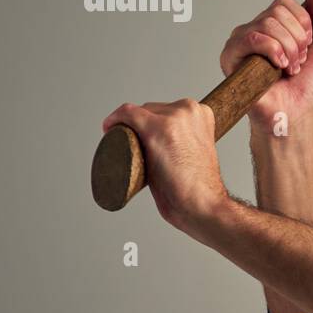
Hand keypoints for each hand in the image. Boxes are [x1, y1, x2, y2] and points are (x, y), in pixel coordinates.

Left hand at [101, 98, 228, 235]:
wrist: (204, 204)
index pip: (168, 110)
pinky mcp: (156, 128)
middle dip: (140, 126)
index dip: (152, 123)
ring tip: (128, 151)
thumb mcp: (198, 152)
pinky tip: (109, 129)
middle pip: (151, 109)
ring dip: (128, 128)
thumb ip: (187, 142)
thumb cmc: (200, 188)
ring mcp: (173, 118)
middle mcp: (189, 110)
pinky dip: (114, 120)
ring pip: (138, 113)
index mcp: (202, 114)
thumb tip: (165, 146)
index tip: (145, 140)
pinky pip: (127, 114)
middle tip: (136, 151)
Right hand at [220, 0, 312, 133]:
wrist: (295, 111)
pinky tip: (277, 68)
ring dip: (288, 49)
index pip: (285, 2)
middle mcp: (255, 29)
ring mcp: (241, 41)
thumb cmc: (305, 86)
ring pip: (268, 24)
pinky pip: (253, 38)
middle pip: (278, 12)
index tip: (307, 46)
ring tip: (288, 68)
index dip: (302, 23)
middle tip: (297, 62)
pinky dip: (274, 52)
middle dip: (297, 40)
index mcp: (274, 25)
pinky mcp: (231, 56)